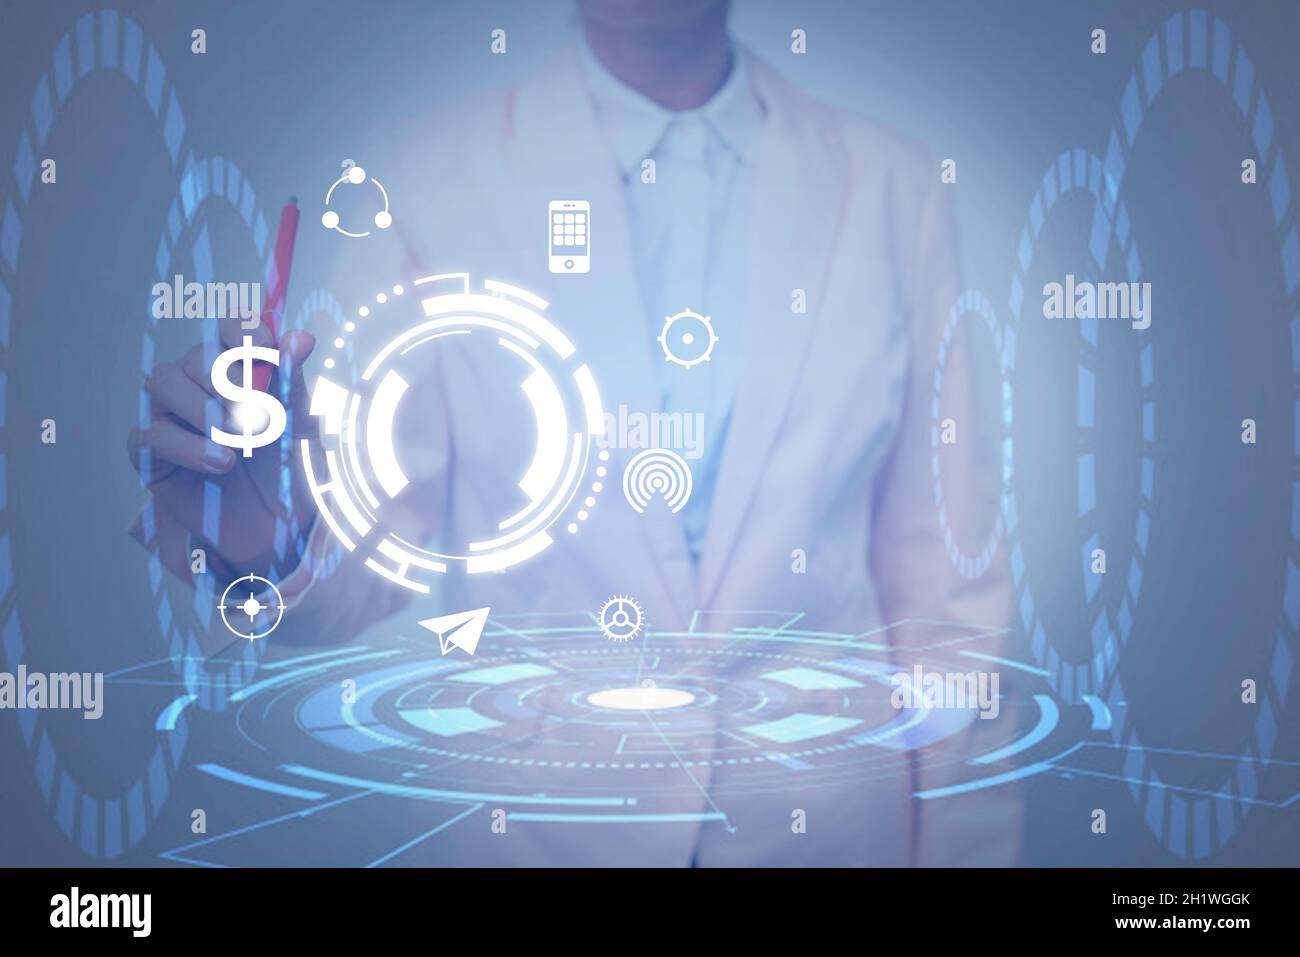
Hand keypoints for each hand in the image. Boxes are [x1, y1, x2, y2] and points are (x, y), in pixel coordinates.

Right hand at [127, 317, 316, 570]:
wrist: (277, 524)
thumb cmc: (286, 468)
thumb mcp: (300, 425)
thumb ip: (294, 382)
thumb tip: (301, 338)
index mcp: (236, 368)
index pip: (228, 329)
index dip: (243, 330)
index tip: (266, 346)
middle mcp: (197, 383)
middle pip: (197, 355)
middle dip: (229, 380)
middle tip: (258, 415)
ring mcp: (168, 414)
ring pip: (163, 382)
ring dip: (203, 409)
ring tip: (240, 443)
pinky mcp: (149, 451)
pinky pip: (149, 433)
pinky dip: (187, 446)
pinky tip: (222, 464)